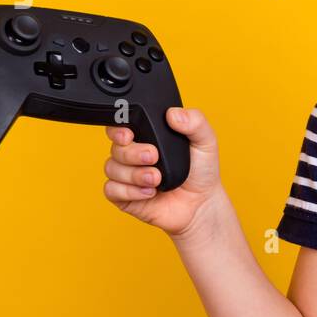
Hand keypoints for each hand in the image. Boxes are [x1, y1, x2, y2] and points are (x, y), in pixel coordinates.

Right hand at [102, 107, 223, 236]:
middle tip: (154, 157)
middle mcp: (132, 153)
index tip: (130, 135)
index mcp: (147, 136)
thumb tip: (173, 113)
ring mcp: (126, 175)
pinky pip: (111, 189)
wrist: (201, 203)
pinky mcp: (123, 196)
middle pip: (116, 147)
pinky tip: (149, 192)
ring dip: (134, 174)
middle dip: (133, 152)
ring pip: (111, 168)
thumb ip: (195, 122)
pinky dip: (129, 191)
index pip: (120, 125)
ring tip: (157, 179)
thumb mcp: (206, 142)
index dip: (118, 129)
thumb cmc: (201, 171)